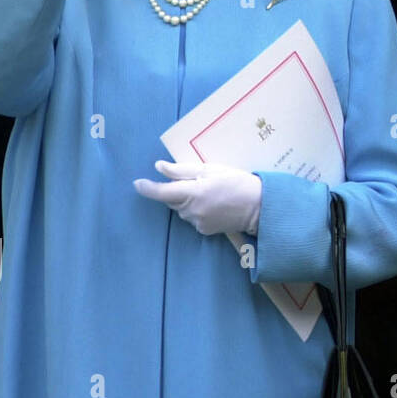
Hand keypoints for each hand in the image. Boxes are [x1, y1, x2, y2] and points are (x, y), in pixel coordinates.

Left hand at [133, 160, 260, 235]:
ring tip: (209, 193)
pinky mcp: (204, 230)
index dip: (147, 188)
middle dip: (176, 191)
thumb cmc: (237, 182)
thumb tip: (159, 167)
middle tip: (195, 181)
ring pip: (181, 209)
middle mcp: (192, 211)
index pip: (161, 192)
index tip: (137, 183)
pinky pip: (192, 218)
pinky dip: (196, 210)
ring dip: (187, 201)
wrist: (259, 207)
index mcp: (193, 193)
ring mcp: (197, 223)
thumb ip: (182, 170)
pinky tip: (213, 205)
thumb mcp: (211, 169)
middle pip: (171, 200)